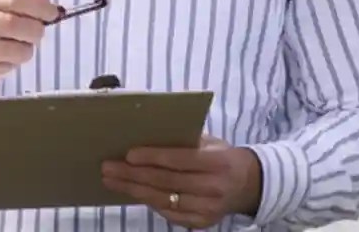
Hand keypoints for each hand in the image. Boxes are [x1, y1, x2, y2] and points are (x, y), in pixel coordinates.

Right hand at [0, 0, 60, 108]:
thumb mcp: (7, 14)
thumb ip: (28, 4)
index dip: (40, 7)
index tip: (54, 13)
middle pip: (15, 23)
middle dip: (36, 31)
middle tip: (38, 35)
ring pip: (17, 49)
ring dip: (27, 50)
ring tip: (18, 49)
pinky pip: (8, 66)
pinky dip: (14, 64)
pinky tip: (3, 61)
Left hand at [101, 135, 262, 228]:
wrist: (249, 185)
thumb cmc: (223, 157)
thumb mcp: (212, 143)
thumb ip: (186, 141)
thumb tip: (148, 136)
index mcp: (217, 163)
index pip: (179, 160)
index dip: (153, 158)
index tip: (128, 154)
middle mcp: (213, 188)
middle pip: (166, 182)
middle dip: (133, 175)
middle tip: (109, 168)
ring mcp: (207, 209)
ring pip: (163, 200)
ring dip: (134, 190)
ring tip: (112, 181)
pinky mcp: (201, 222)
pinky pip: (169, 213)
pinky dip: (149, 202)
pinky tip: (133, 192)